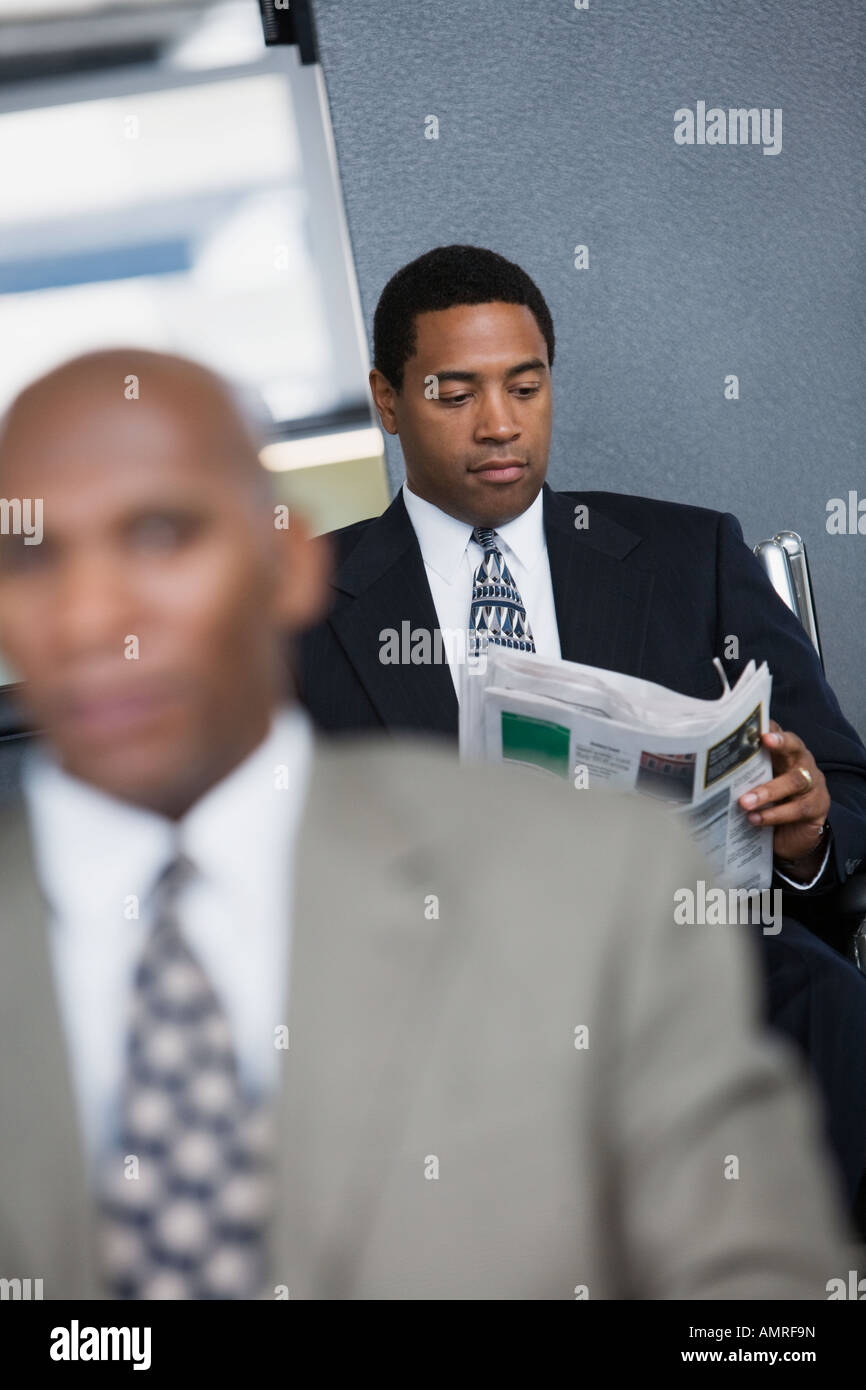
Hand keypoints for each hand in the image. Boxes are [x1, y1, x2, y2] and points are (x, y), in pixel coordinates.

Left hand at [737, 720, 829, 870]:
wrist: (791, 835)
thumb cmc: (768, 803)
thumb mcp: (753, 785)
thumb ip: (741, 773)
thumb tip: (704, 770)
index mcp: (783, 752)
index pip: (776, 732)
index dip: (769, 727)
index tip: (755, 725)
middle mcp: (801, 762)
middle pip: (794, 746)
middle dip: (779, 742)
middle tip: (762, 741)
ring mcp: (813, 783)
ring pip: (794, 780)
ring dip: (768, 790)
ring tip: (744, 802)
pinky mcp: (818, 806)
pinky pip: (798, 808)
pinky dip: (774, 814)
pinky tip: (755, 819)